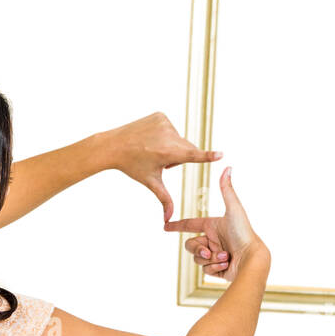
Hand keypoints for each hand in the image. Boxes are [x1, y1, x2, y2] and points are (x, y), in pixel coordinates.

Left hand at [102, 112, 221, 221]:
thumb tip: (168, 220)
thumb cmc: (132, 165)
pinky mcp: (160, 115)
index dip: (207, 157)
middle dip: (180, 157)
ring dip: (173, 146)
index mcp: (166, 153)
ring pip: (180, 139)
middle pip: (188, 149)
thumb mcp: (151, 182)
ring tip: (154, 149)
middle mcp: (167, 136)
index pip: (192, 157)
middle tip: (160, 161)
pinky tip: (152, 138)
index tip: (221, 154)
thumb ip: (165, 200)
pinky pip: (172, 128)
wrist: (113, 145)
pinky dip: (166, 134)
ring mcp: (164, 123)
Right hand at [164, 167, 264, 282]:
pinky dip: (215, 267)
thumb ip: (227, 189)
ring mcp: (215, 255)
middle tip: (209, 251)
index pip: (190, 225)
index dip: (177, 225)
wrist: (252, 259)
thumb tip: (227, 167)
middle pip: (191, 245)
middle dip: (198, 249)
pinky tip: (227, 264)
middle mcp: (213, 240)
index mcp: (213, 226)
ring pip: (198, 258)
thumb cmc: (244, 232)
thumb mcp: (234, 209)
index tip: (166, 226)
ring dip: (210, 258)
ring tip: (225, 256)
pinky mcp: (218, 269)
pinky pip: (206, 269)